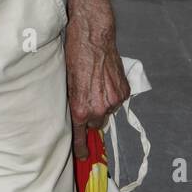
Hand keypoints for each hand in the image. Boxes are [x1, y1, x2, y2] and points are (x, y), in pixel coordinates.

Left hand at [64, 14, 129, 159]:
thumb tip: (75, 115)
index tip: (82, 156)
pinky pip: (118, 101)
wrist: (93, 36)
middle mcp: (98, 109)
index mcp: (80, 108)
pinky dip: (113, 94)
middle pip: (95, 124)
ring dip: (103, 104)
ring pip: (107, 112)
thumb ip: (73, 102)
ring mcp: (114, 101)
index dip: (81, 148)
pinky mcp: (124, 92)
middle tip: (87, 99)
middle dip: (91, 116)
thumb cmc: (74, 55)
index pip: (80, 136)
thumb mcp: (66, 82)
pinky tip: (106, 80)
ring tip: (96, 84)